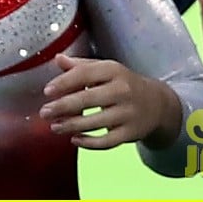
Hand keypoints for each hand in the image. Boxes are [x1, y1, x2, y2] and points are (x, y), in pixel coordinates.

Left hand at [39, 52, 181, 149]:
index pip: (84, 74)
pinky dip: (89, 143)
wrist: (157, 103)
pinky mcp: (131, 133)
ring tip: (54, 127)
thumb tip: (57, 58)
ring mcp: (128, 113)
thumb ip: (80, 66)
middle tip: (44, 112)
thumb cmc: (122, 83)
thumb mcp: (105, 69)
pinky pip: (107, 141)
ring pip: (95, 122)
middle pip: (88, 99)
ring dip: (72, 126)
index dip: (63, 83)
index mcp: (113, 70)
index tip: (47, 91)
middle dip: (63, 107)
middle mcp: (122, 90)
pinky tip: (74, 139)